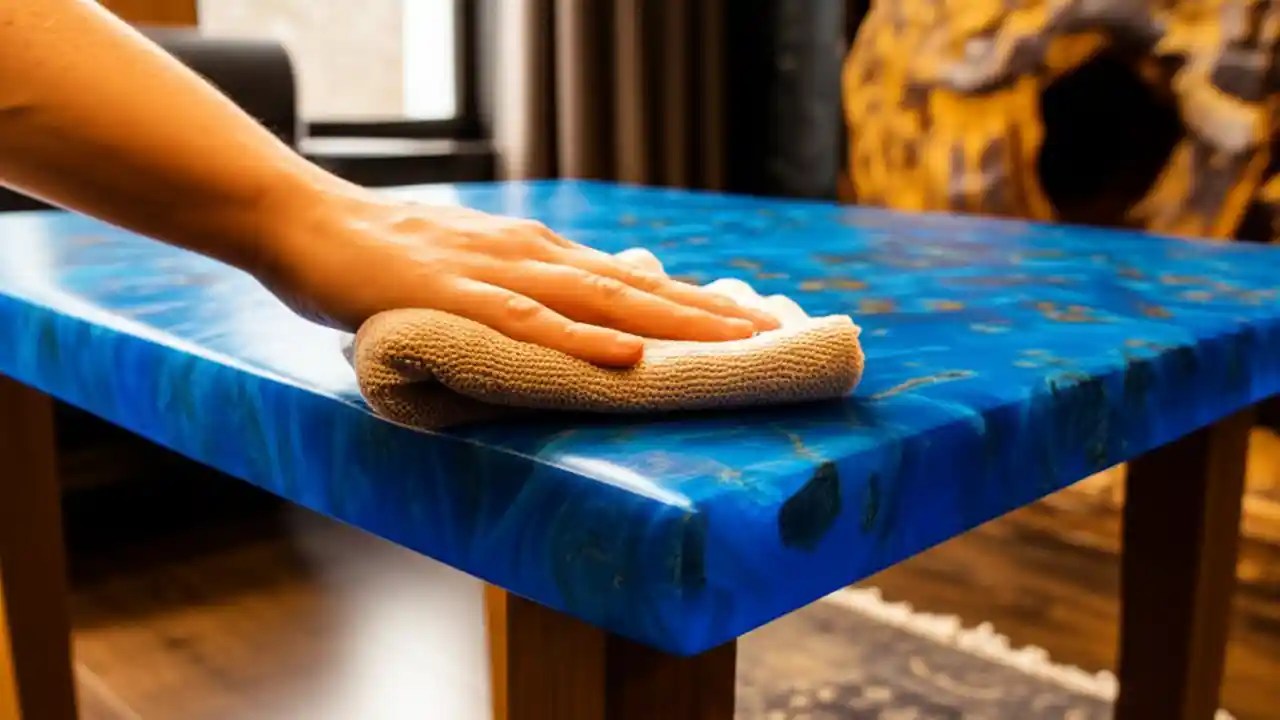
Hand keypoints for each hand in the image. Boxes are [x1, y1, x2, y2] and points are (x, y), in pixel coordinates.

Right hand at [259, 187, 779, 366]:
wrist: (309, 222)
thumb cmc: (388, 258)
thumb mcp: (470, 274)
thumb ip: (520, 299)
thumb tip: (567, 330)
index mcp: (538, 256)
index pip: (631, 281)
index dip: (694, 303)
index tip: (750, 324)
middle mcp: (531, 255)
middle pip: (636, 289)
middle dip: (707, 315)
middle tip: (772, 336)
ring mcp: (495, 271)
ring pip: (599, 302)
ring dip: (671, 323)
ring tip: (732, 344)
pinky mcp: (452, 295)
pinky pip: (525, 322)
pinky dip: (578, 342)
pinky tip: (624, 357)